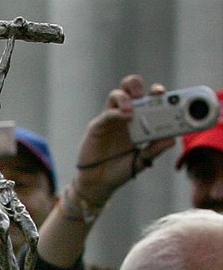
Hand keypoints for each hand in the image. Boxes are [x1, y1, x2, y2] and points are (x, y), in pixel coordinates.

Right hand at [67, 74, 174, 208]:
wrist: (99, 182)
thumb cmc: (120, 170)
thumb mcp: (142, 160)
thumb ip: (155, 149)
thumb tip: (172, 140)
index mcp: (140, 120)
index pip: (149, 99)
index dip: (159, 93)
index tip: (170, 97)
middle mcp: (125, 115)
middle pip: (131, 89)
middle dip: (140, 86)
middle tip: (151, 93)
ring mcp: (111, 119)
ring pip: (117, 95)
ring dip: (127, 96)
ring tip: (133, 109)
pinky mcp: (98, 126)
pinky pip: (107, 113)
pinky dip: (117, 111)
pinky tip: (125, 116)